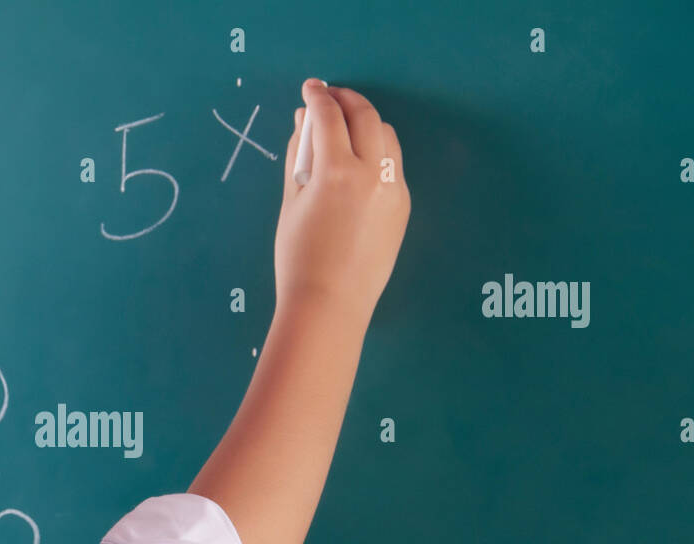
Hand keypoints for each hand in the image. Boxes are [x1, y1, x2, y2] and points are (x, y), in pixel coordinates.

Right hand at [274, 79, 410, 321]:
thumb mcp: (291, 203)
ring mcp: (393, 189)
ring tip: (346, 126)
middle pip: (366, 116)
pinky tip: (358, 162)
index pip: (329, 116)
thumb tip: (304, 122)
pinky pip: (392, 164)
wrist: (330, 304)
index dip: (317, 97)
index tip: (309, 88)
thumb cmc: (299, 258)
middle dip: (346, 100)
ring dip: (366, 122)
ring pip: (386, 136)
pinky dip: (376, 151)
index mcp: (337, 172)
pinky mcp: (403, 206)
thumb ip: (299, 157)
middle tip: (330, 97)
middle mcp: (372, 174)